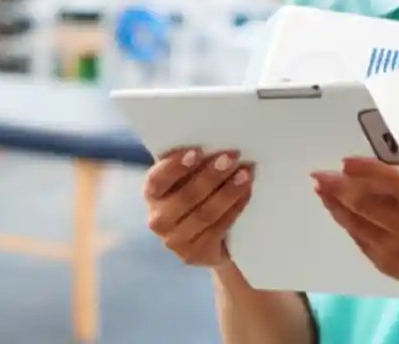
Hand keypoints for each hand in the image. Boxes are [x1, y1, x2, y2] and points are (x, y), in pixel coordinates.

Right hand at [143, 147, 253, 268]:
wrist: (210, 240)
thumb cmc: (197, 196)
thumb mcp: (188, 179)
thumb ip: (192, 164)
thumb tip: (215, 143)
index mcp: (152, 195)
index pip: (157, 180)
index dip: (175, 167)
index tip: (197, 151)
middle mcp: (158, 220)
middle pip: (186, 196)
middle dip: (211, 175)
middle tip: (231, 158)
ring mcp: (175, 242)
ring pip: (205, 214)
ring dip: (228, 192)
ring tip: (246, 174)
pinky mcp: (194, 255)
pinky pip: (218, 229)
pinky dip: (235, 208)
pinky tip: (246, 193)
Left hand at [311, 114, 398, 299]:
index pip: (389, 181)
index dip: (365, 168)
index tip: (345, 160)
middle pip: (362, 204)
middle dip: (336, 187)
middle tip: (319, 175)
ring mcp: (395, 251)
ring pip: (354, 225)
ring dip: (335, 206)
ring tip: (323, 191)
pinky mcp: (388, 266)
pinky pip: (360, 242)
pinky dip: (349, 225)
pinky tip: (342, 213)